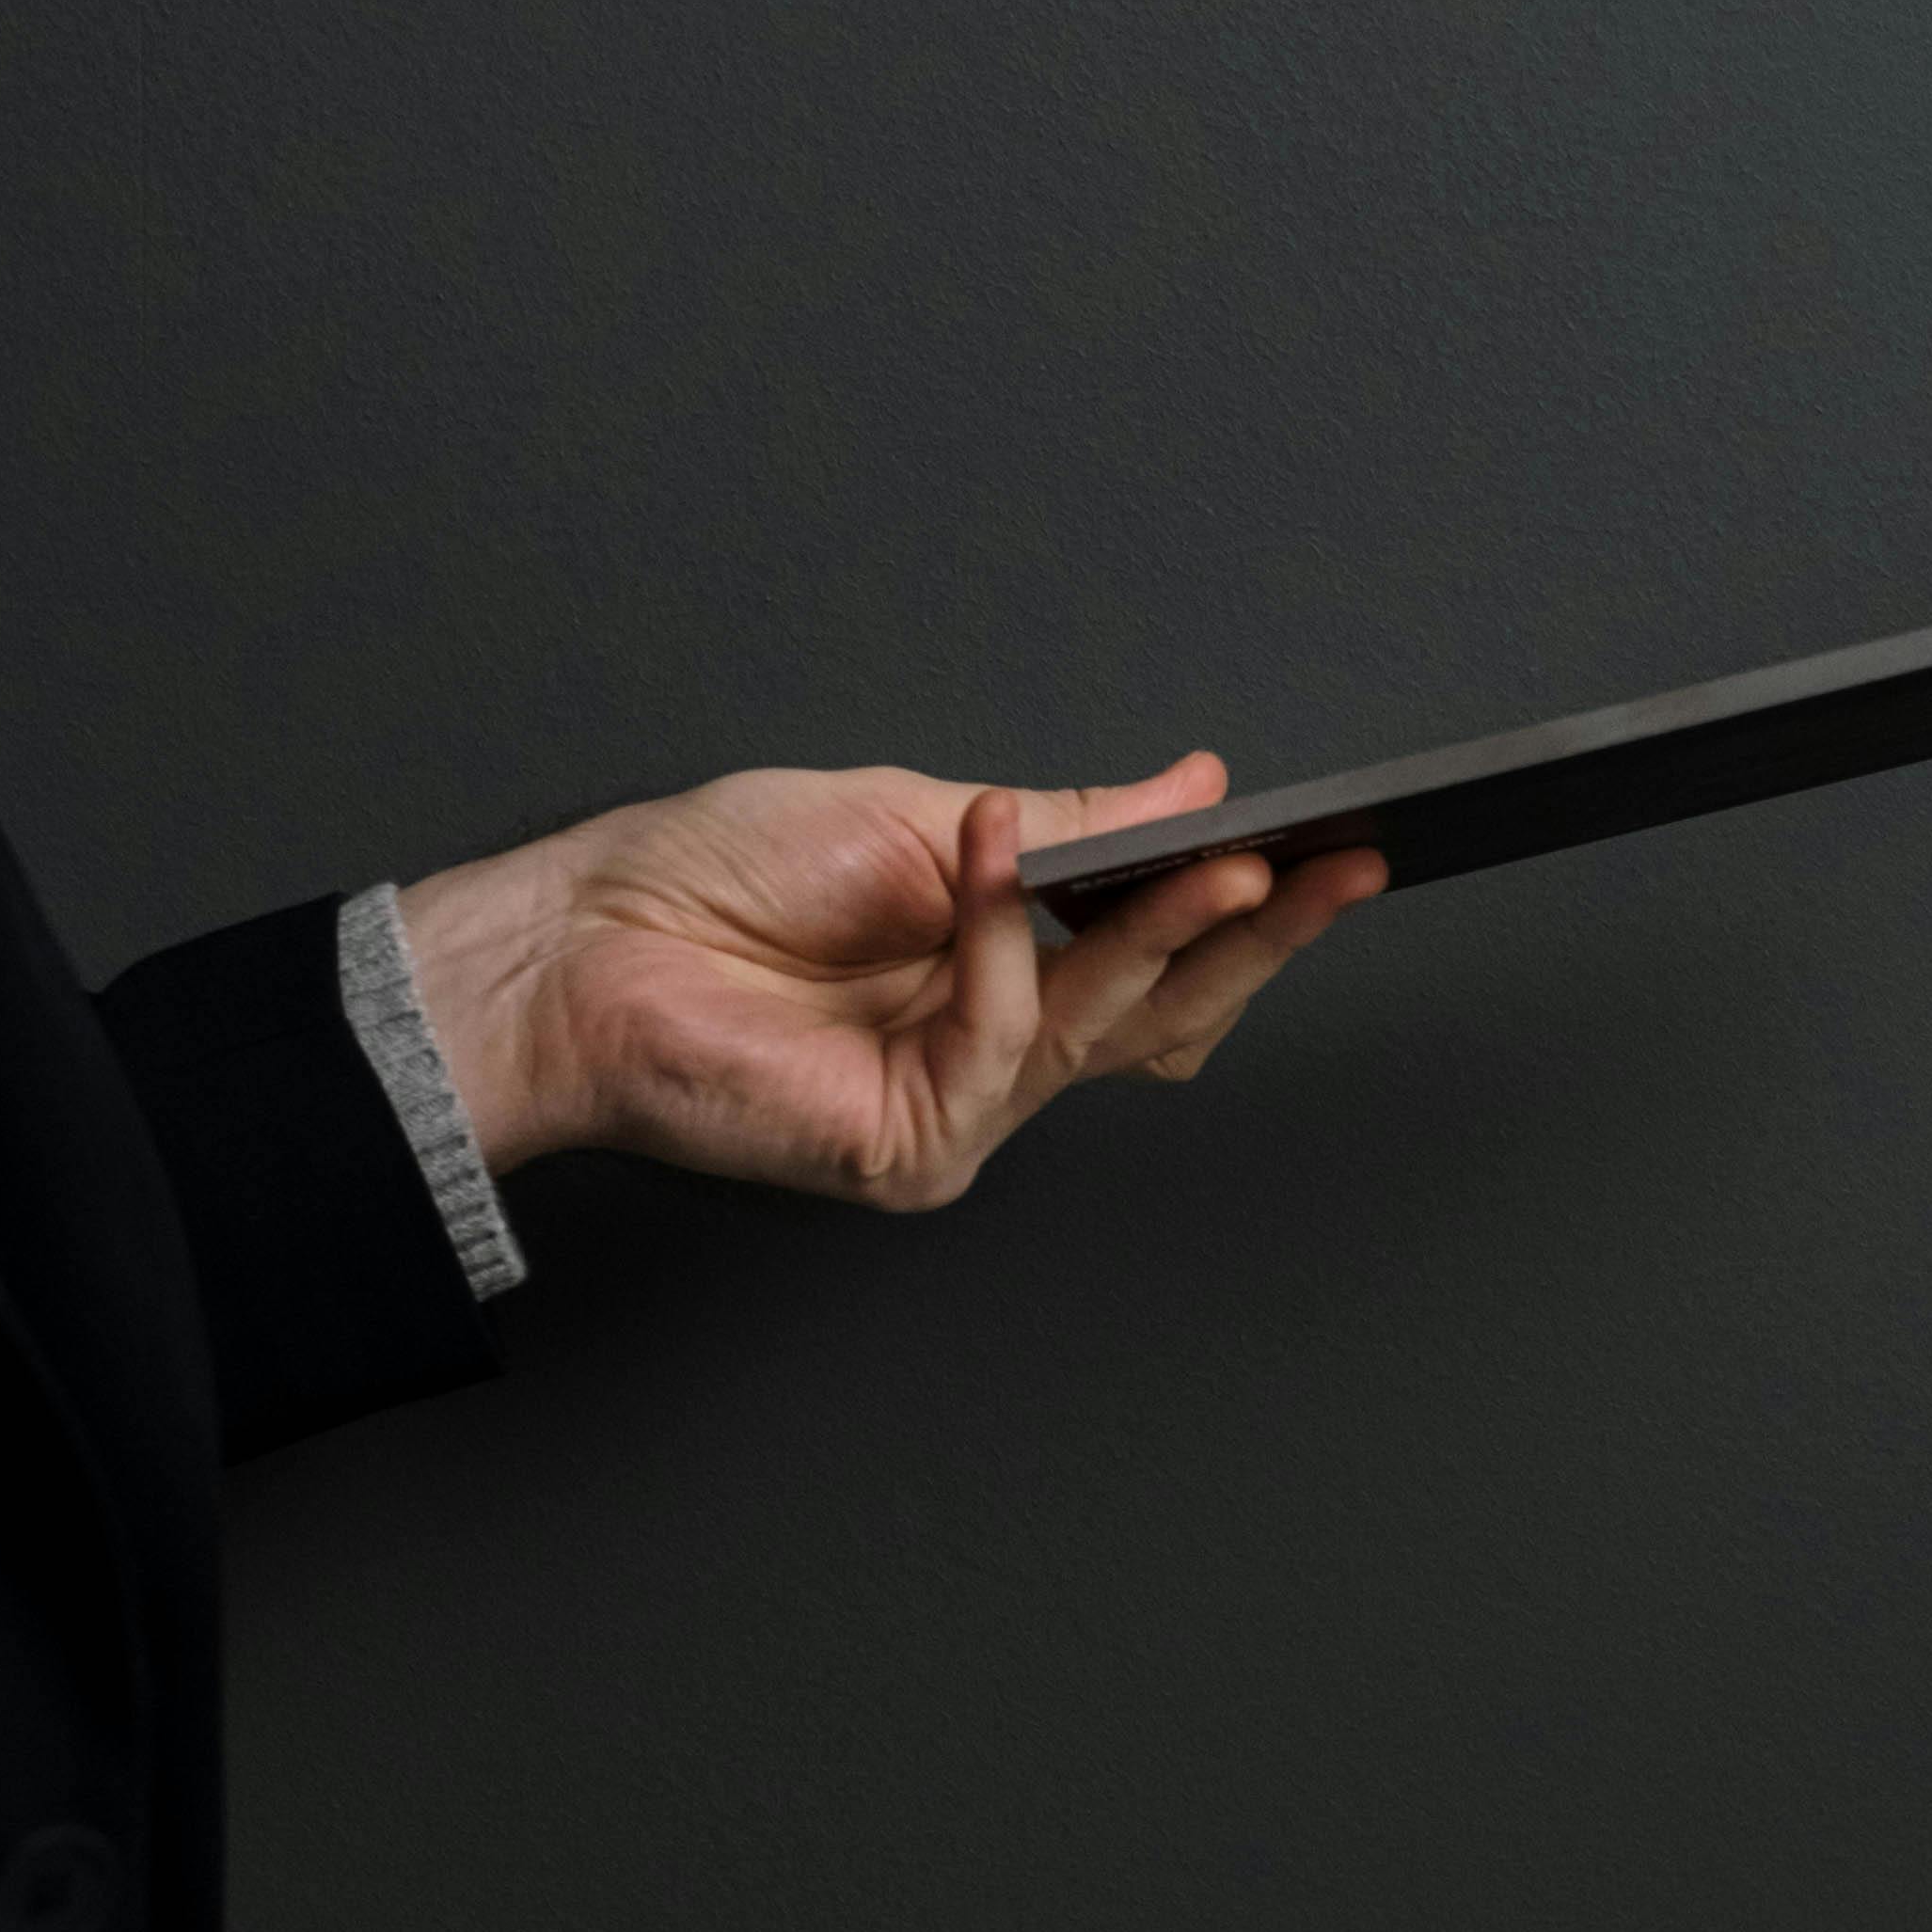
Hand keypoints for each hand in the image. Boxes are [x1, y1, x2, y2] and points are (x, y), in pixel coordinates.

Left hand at [393, 754, 1384, 1201]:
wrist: (590, 940)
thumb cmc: (716, 880)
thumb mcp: (926, 817)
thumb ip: (1070, 824)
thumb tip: (1192, 785)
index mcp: (1004, 970)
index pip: (1161, 954)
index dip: (1250, 904)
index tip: (1333, 843)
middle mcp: (995, 1050)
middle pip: (1168, 1008)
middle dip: (1262, 931)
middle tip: (1340, 866)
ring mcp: (961, 1108)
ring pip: (1109, 1029)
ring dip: (1164, 929)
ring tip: (1226, 856)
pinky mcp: (914, 1146)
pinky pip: (1000, 1038)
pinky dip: (1003, 939)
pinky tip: (995, 857)